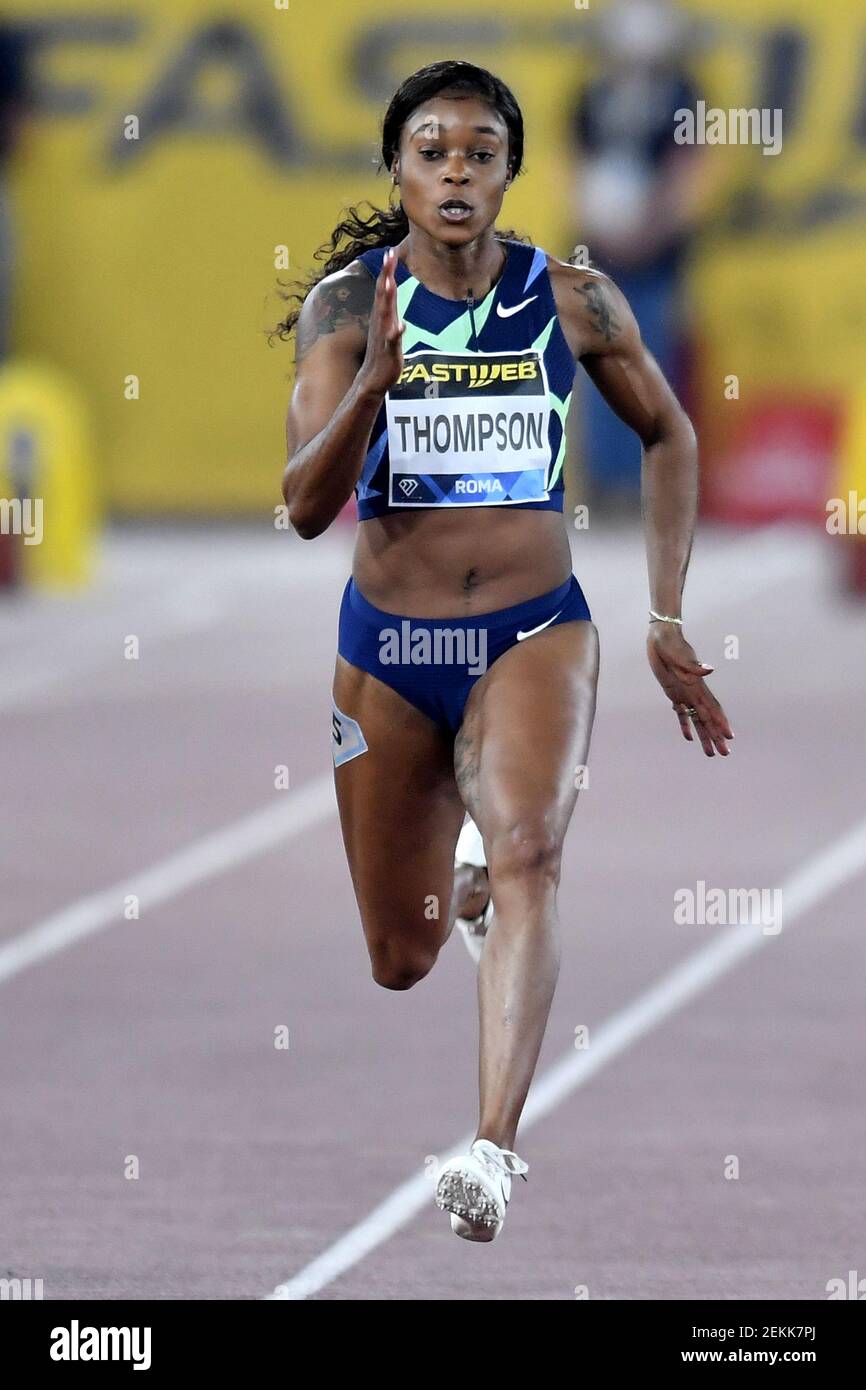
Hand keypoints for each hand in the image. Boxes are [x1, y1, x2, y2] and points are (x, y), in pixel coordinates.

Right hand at [357, 247, 404, 395]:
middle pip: (383, 296)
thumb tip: (391, 292)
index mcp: (382, 317)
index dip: (387, 271)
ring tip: (390, 284)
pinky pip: (392, 342)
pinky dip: (395, 334)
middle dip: (386, 276)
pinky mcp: (388, 353)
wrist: (372, 380)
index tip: (390, 252)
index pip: (384, 290)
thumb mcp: (387, 328)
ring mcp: (383, 337)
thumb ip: (390, 310)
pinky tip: (400, 327)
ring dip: (388, 300)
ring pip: (385, 315)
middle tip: (389, 257)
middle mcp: (381, 323)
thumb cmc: (382, 354)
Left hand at [647, 623, 733, 756]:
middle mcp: (694, 692)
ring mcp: (685, 693)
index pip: (711, 708)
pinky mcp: (674, 692)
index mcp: (696, 686)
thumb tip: (710, 670)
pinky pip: (681, 713)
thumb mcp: (681, 655)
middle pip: (707, 719)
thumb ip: (694, 665)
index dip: (720, 722)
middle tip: (725, 754)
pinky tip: (689, 738)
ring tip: (710, 753)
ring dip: (704, 736)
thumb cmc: (671, 644)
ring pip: (697, 720)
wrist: (662, 637)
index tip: (729, 736)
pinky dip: (685, 725)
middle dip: (716, 736)